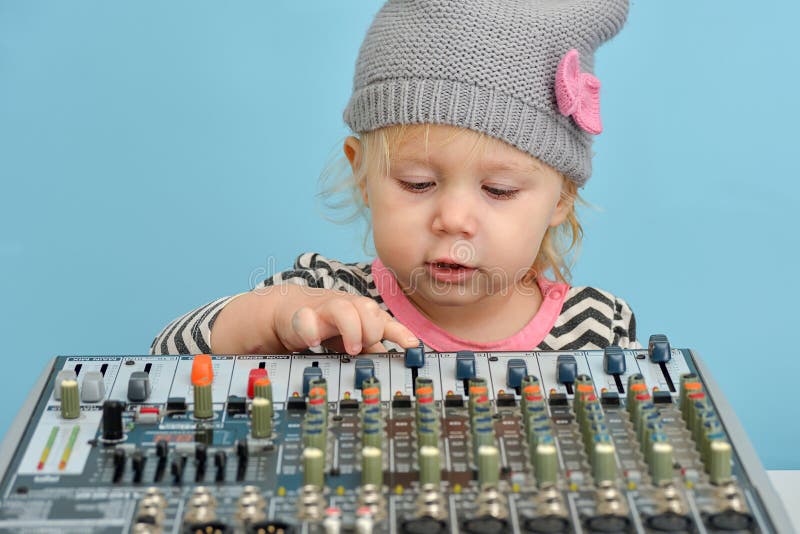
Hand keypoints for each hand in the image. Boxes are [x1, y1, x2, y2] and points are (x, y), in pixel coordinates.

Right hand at [274, 288, 418, 354]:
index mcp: (362, 314)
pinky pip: (306, 318)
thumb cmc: (329, 324)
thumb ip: (373, 348)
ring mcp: (323, 310)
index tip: (412, 345)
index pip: (385, 320)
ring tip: (350, 349)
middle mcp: (346, 308)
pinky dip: (311, 330)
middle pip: (367, 306)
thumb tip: (396, 363)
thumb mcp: (355, 335)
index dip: (400, 332)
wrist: (291, 311)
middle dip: (371, 330)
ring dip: (351, 328)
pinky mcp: (300, 316)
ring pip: (342, 308)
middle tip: (364, 348)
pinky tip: (315, 343)